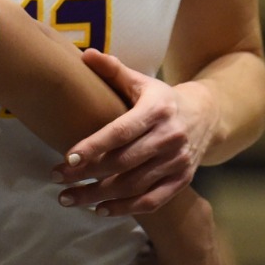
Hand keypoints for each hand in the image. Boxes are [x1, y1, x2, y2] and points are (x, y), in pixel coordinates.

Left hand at [51, 49, 216, 215]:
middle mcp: (169, 138)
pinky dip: (125, 208)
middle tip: (57, 178)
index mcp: (157, 110)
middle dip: (87, 174)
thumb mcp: (141, 81)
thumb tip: (85, 54)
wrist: (207, 115)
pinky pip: (151, 201)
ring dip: (98, 195)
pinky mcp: (181, 181)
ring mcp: (177, 162)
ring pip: (133, 186)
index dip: (94, 146)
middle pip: (123, 163)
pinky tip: (99, 210)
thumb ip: (113, 70)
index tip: (68, 157)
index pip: (121, 132)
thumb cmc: (162, 99)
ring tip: (68, 198)